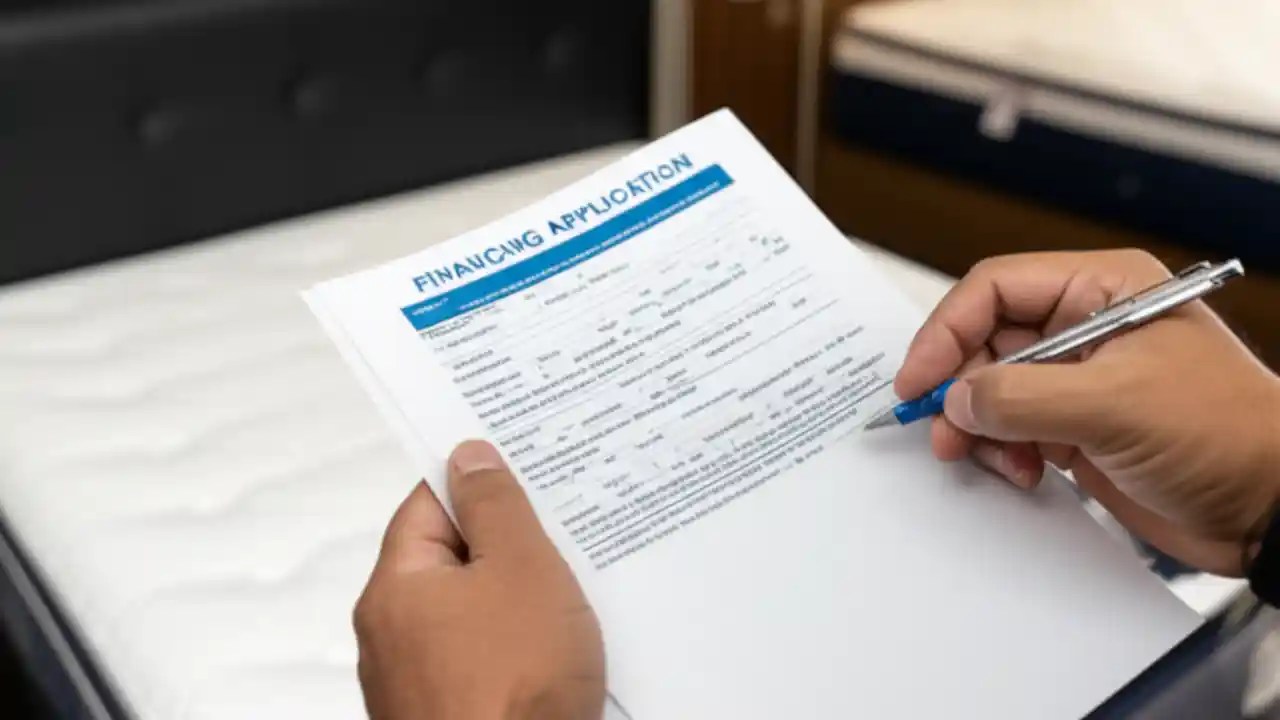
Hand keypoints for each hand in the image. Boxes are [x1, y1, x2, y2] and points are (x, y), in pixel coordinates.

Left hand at [354, 440, 604, 719]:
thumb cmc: (512, 694)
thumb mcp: (522, 571)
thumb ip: (497, 506)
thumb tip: (470, 456)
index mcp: (397, 588)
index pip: (428, 504)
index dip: (475, 478)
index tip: (515, 462)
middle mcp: (394, 636)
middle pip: (454, 562)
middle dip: (510, 544)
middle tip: (562, 528)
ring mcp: (421, 684)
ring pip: (476, 616)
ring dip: (521, 602)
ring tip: (573, 595)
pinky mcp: (454, 716)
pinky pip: (489, 663)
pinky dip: (522, 650)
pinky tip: (560, 654)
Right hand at [896, 250, 1279, 575]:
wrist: (1271, 509)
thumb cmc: (1225, 434)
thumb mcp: (1115, 405)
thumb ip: (1023, 397)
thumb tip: (957, 398)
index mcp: (1103, 289)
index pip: (996, 289)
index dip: (946, 330)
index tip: (918, 379)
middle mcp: (1086, 327)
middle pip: (985, 340)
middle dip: (959, 386)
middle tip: (942, 428)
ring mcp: (1080, 380)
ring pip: (991, 389)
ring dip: (976, 425)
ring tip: (981, 456)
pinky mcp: (1077, 428)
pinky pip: (1011, 429)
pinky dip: (1000, 451)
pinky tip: (1021, 472)